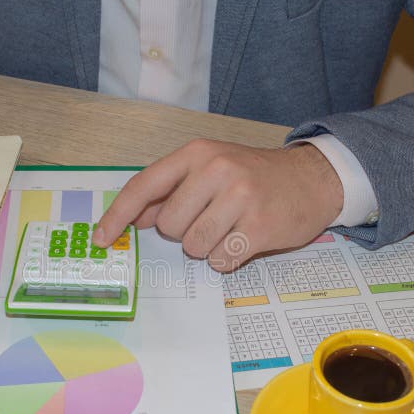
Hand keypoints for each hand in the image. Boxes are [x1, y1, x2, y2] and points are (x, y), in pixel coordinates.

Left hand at [93, 139, 342, 270]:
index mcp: (197, 153)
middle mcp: (216, 170)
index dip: (117, 216)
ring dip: (207, 246)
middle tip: (211, 218)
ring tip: (230, 227)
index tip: (101, 239)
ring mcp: (240, 197)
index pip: (144, 185)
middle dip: (183, 232)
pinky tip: (244, 239)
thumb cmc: (254, 176)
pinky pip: (220, 260)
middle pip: (169, 226)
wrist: (312, 178)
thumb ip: (172, 190)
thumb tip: (135, 218)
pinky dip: (227, 258)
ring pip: (193, 246)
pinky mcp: (260, 226)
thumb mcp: (211, 168)